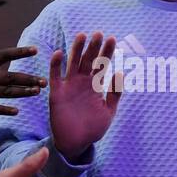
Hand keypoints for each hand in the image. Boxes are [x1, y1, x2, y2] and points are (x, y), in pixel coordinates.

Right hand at [0, 16, 47, 114]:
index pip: (5, 55)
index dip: (20, 52)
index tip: (35, 50)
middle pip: (9, 77)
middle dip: (28, 79)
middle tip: (44, 81)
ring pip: (5, 93)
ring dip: (22, 93)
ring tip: (37, 92)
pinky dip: (4, 110)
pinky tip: (17, 111)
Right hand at [49, 32, 120, 158]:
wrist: (76, 143)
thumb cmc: (93, 128)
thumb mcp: (108, 111)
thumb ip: (114, 93)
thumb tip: (120, 72)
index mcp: (95, 86)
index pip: (102, 65)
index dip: (107, 52)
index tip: (112, 39)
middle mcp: (82, 83)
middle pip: (88, 60)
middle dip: (93, 47)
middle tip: (98, 33)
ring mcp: (69, 87)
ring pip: (72, 64)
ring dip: (76, 50)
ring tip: (81, 36)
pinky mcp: (56, 94)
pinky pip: (55, 77)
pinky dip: (56, 65)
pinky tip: (59, 53)